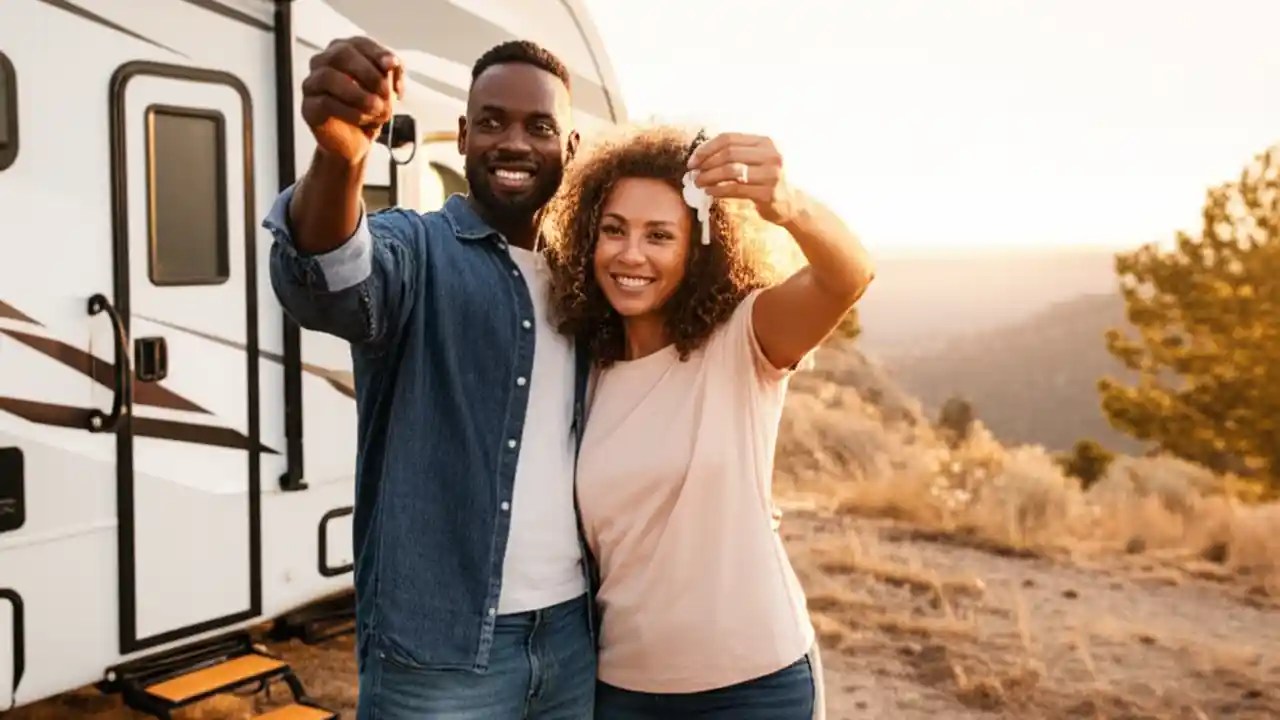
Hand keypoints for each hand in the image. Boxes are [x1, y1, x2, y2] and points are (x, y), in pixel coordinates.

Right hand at [301, 36, 404, 162]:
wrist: (356, 141)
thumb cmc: (371, 108)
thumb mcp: (389, 89)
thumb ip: (392, 72)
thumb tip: (392, 63)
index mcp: (344, 51)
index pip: (359, 43)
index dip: (377, 52)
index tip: (392, 65)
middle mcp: (324, 62)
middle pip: (341, 54)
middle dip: (368, 73)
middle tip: (386, 93)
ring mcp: (312, 83)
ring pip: (329, 77)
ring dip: (359, 94)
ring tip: (377, 109)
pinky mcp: (308, 106)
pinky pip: (325, 102)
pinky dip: (351, 112)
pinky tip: (365, 119)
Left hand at [687, 132, 799, 225]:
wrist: (791, 203)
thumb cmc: (766, 179)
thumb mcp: (757, 159)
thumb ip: (735, 153)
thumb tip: (700, 155)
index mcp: (766, 141)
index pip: (729, 138)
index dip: (707, 148)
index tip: (693, 160)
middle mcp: (771, 154)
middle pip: (729, 153)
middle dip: (706, 163)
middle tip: (693, 173)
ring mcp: (771, 174)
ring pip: (731, 171)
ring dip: (709, 177)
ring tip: (698, 183)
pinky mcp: (768, 193)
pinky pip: (736, 189)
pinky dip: (718, 190)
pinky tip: (710, 192)